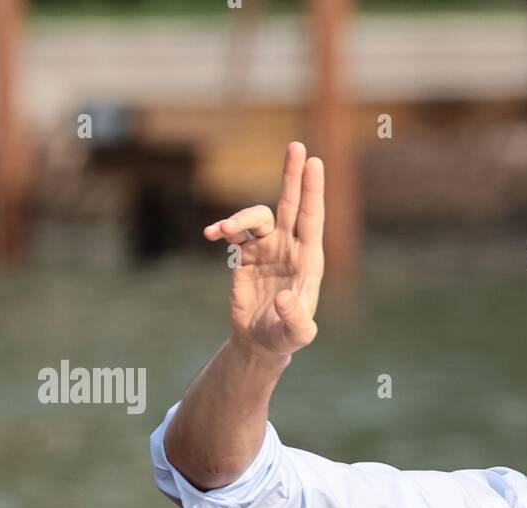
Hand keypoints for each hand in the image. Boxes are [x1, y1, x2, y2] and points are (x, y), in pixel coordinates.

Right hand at [203, 141, 324, 357]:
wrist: (260, 341)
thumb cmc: (285, 337)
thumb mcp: (296, 335)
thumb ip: (295, 320)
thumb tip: (284, 300)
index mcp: (308, 260)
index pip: (312, 220)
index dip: (312, 192)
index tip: (314, 163)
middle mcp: (289, 248)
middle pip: (292, 204)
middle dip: (292, 176)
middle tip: (296, 146)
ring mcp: (267, 248)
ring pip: (256, 217)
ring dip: (240, 218)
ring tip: (224, 231)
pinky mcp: (245, 254)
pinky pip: (234, 232)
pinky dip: (223, 228)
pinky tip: (212, 234)